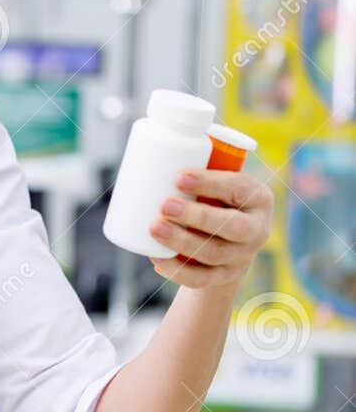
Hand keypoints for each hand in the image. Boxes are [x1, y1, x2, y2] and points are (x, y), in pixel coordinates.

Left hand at [149, 168, 273, 291]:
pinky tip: (156, 257)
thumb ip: (201, 160)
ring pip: (213, 253)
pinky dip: (177, 270)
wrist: (225, 244)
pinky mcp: (224, 277)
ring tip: (153, 227)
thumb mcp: (218, 180)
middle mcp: (257, 229)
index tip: (179, 177)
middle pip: (230, 227)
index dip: (211, 183)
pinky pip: (201, 279)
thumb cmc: (214, 200)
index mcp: (258, 199)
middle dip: (196, 217)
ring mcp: (242, 257)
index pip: (239, 189)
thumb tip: (157, 133)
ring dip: (181, 242)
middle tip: (164, 205)